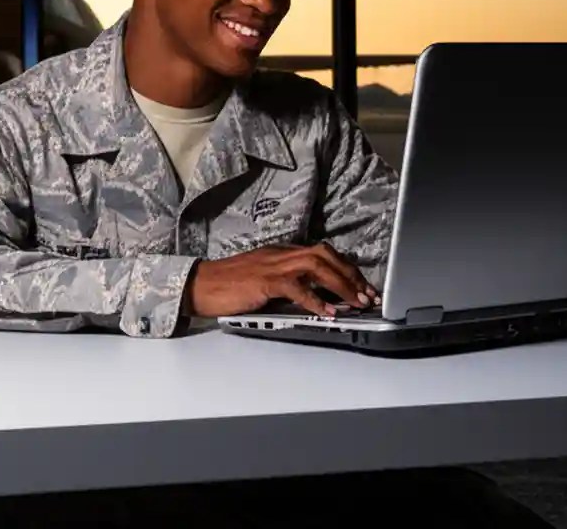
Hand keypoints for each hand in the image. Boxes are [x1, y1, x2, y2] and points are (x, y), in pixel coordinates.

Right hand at [185, 242, 379, 317]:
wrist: (199, 284)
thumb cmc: (227, 286)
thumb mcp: (263, 280)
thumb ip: (287, 284)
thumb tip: (313, 297)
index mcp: (282, 253)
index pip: (322, 254)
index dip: (346, 269)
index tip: (362, 286)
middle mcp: (281, 254)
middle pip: (325, 255)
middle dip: (350, 275)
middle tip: (367, 295)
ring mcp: (273, 265)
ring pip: (316, 266)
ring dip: (340, 284)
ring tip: (355, 302)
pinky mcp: (264, 280)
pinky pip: (296, 287)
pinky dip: (315, 300)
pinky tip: (328, 312)